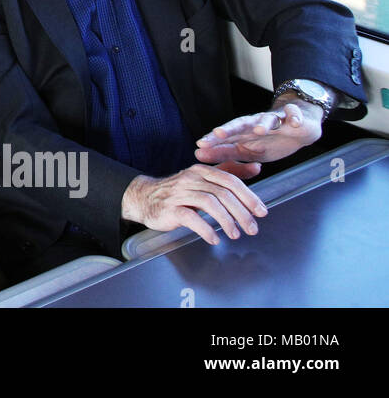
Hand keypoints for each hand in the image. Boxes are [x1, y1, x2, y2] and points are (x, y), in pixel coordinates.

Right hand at [121, 164, 267, 244]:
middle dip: (241, 212)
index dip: (248, 197)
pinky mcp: (170, 208)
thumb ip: (229, 173)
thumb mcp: (202, 178)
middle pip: (222, 193)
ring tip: (235, 234)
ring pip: (209, 203)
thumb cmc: (178, 191)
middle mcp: (191, 179)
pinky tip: (214, 238)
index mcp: (201, 171)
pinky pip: (190, 218)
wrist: (144, 197)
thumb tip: (256, 168)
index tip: (261, 212)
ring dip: (226, 221)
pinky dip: (205, 229)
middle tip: (252, 228)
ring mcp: (179, 193)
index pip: (230, 181)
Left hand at [195, 98, 321, 166]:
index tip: (200, 145)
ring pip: (267, 119)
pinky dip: (294, 117)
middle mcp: (255, 124)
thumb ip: (225, 153)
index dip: (214, 140)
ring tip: (259, 130)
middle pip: (241, 125)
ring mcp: (274, 119)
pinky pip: (294, 115)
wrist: (297, 129)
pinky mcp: (293, 116)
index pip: (226, 135)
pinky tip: (294, 122)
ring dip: (263, 124)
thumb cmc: (269, 140)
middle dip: (230, 129)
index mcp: (243, 133)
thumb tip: (198, 155)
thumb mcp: (247, 151)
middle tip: (218, 133)